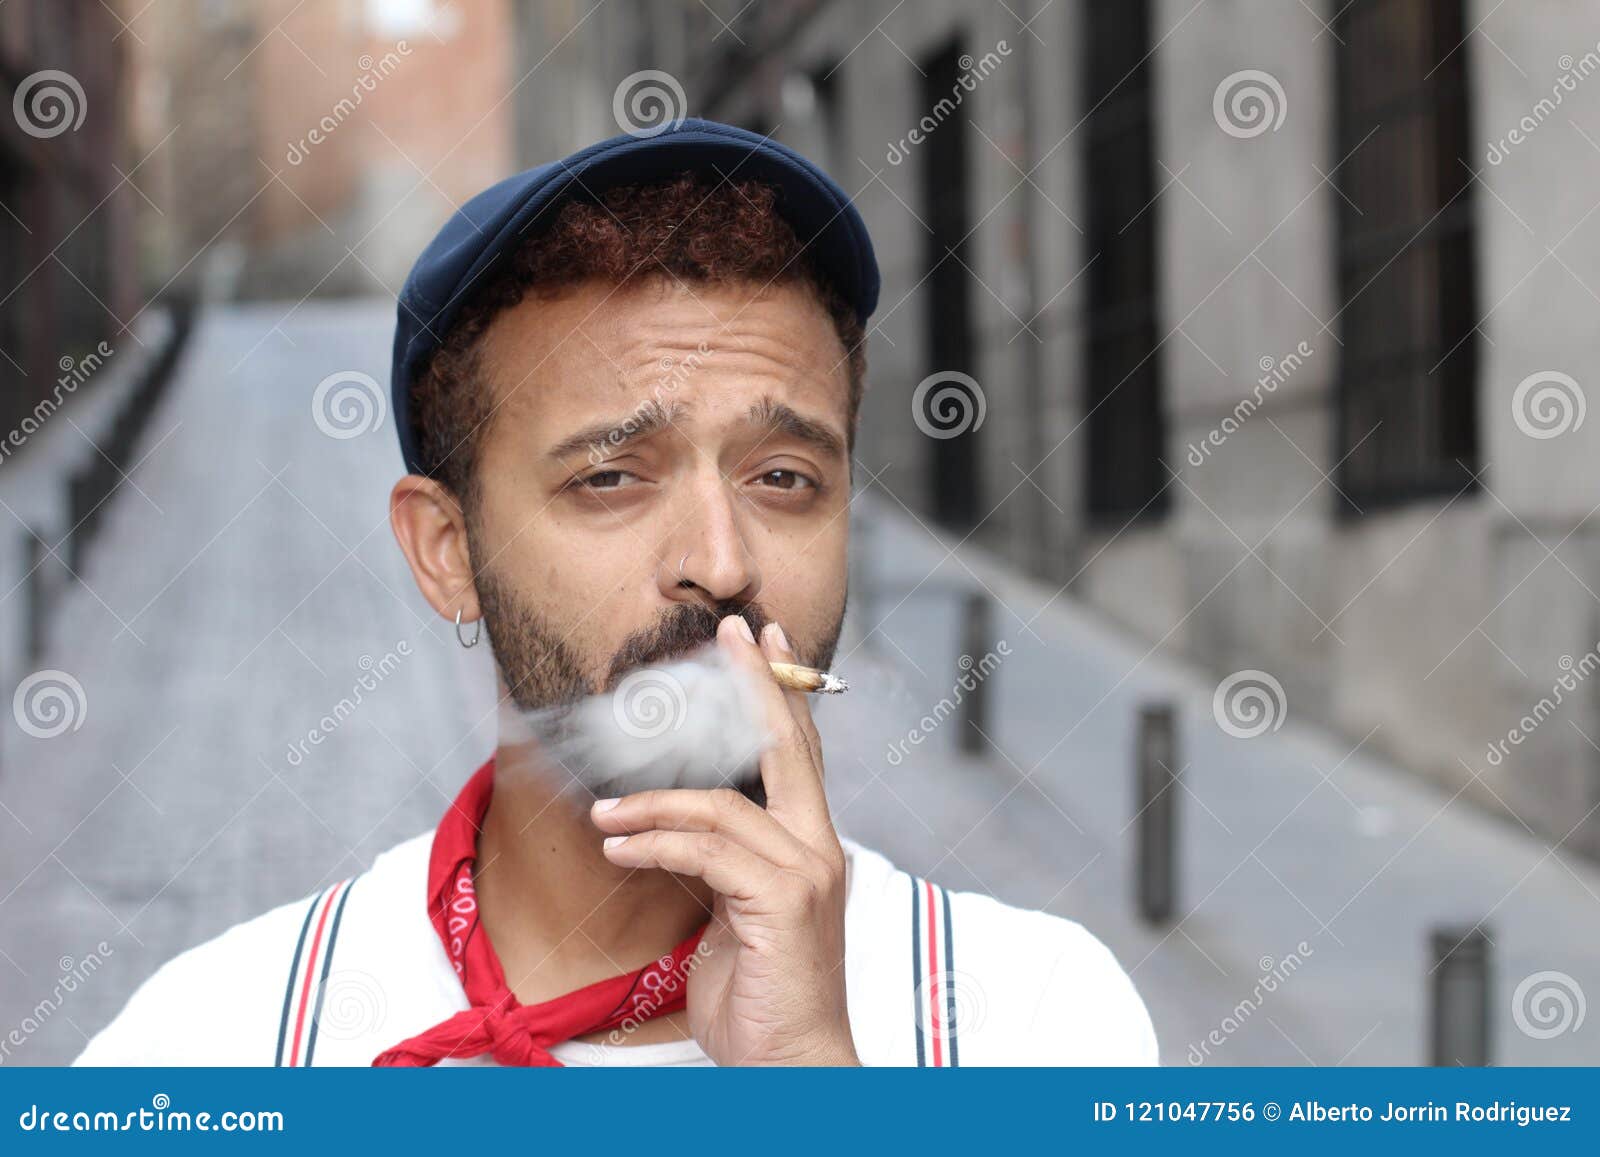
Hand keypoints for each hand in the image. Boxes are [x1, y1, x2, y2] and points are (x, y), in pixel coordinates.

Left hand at [591, 615, 857, 1065]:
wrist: (791, 1062)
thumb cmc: (761, 993)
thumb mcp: (736, 914)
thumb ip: (722, 863)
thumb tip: (676, 827)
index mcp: (811, 844)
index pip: (798, 752)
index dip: (779, 692)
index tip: (758, 639)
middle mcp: (819, 848)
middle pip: (785, 748)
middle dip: (753, 686)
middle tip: (726, 635)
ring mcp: (807, 874)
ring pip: (725, 805)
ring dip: (653, 802)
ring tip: (604, 812)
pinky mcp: (783, 904)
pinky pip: (708, 852)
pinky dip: (655, 843)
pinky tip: (617, 848)